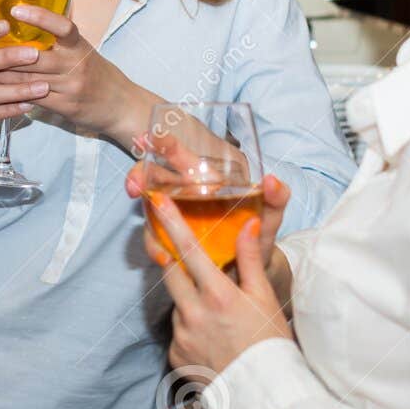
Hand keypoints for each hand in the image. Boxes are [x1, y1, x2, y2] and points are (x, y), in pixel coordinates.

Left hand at [0, 5, 155, 148]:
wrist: (121, 106)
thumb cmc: (98, 74)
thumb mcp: (84, 52)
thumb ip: (60, 42)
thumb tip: (25, 28)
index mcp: (80, 46)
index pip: (63, 27)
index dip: (40, 17)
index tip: (17, 9)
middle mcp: (76, 65)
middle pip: (34, 57)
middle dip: (3, 53)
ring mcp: (70, 87)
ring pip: (27, 79)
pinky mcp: (64, 107)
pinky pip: (32, 98)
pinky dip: (11, 93)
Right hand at [126, 132, 293, 264]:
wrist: (251, 270)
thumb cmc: (256, 233)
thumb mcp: (268, 216)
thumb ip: (276, 198)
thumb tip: (271, 180)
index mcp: (205, 179)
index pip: (179, 156)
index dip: (163, 146)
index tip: (148, 137)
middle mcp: (183, 193)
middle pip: (154, 177)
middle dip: (139, 176)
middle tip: (133, 185)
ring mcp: (174, 217)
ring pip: (150, 210)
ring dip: (147, 220)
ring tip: (154, 229)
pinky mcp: (169, 241)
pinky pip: (155, 239)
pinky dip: (155, 246)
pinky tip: (163, 256)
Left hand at [143, 189, 292, 382]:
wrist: (265, 396)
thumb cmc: (271, 344)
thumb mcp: (265, 298)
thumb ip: (251, 259)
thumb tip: (248, 222)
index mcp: (218, 294)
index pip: (189, 250)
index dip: (172, 223)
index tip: (158, 202)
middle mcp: (194, 313)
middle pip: (169, 272)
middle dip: (167, 256)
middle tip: (170, 249)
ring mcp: (181, 336)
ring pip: (176, 304)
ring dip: (188, 300)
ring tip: (216, 316)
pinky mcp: (175, 357)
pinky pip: (177, 333)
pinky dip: (189, 329)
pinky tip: (211, 339)